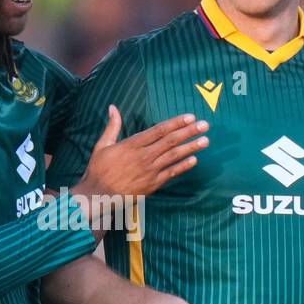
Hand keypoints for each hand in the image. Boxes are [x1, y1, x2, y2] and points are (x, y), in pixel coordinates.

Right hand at [74, 106, 207, 198]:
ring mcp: (149, 171)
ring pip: (174, 156)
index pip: (159, 130)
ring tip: (205, 140)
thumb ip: (112, 126)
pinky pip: (171, 173)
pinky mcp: (152, 184)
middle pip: (170, 141)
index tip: (190, 117)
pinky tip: (194, 159)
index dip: (176, 123)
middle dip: (189, 132)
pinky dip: (183, 166)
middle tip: (205, 125)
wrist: (98, 196)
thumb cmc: (98, 170)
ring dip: (191, 147)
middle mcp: (143, 156)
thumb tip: (113, 107)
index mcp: (132, 144)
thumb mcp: (102, 145)